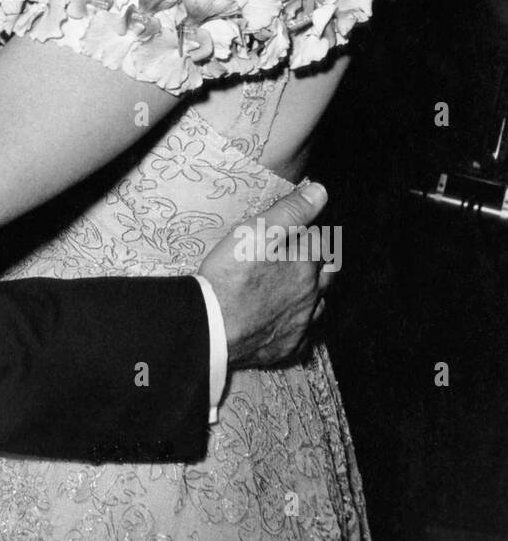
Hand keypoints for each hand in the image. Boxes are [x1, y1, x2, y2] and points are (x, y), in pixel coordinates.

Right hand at [199, 182, 331, 368]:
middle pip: (328, 275)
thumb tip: (321, 192)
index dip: (310, 231)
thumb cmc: (232, 275)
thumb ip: (292, 211)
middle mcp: (310, 295)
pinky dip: (301, 327)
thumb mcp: (259, 231)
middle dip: (323, 262)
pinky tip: (290, 323)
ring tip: (302, 287)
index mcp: (305, 265)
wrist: (212, 326)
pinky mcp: (286, 348)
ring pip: (320, 306)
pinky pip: (304, 338)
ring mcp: (300, 324)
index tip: (300, 229)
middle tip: (308, 255)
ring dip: (315, 294)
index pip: (320, 242)